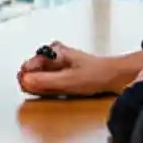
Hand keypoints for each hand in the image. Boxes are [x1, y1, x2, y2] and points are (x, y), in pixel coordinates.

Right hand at [17, 42, 142, 96]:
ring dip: (45, 87)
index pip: (27, 66)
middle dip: (36, 84)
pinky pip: (48, 80)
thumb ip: (46, 82)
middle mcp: (53, 53)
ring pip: (40, 77)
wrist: (116, 76)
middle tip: (50, 91)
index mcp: (52, 51)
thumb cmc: (96, 75)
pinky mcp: (63, 70)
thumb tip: (25, 82)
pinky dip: (52, 88)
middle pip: (32, 71)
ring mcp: (57, 61)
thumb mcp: (69, 81)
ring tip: (60, 89)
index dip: (27, 80)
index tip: (32, 90)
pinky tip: (63, 90)